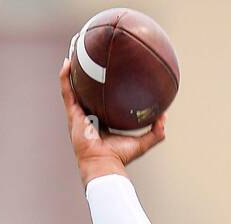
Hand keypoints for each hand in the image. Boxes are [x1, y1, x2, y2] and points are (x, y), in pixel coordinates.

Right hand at [59, 57, 165, 185]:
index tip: (108, 74)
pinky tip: (68, 62)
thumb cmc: (120, 157)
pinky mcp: (72, 114)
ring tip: (74, 51)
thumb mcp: (142, 143)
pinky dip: (65, 77)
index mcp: (102, 122)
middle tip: (89, 57)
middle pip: (85, 92)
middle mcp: (88, 116)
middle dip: (85, 75)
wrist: (104, 164)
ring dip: (72, 71)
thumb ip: (155, 132)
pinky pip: (67, 91)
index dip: (102, 89)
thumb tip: (165, 117)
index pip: (101, 102)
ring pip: (73, 88)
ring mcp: (78, 115)